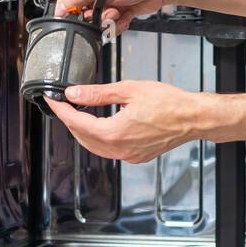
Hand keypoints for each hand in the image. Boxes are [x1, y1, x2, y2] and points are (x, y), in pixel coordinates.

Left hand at [42, 80, 219, 163]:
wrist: (192, 118)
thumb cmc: (168, 103)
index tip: (53, 100)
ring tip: (78, 114)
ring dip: (83, 132)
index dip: (61, 110)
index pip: (77, 123)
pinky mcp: (136, 156)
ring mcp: (128, 155)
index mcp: (114, 133)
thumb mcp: (129, 90)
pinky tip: (100, 126)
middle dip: (70, 121)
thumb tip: (74, 93)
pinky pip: (109, 151)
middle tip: (63, 105)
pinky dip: (99, 139)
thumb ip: (97, 93)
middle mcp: (119, 149)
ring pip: (95, 147)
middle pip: (82, 138)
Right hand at [53, 0, 177, 34]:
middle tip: (108, 10)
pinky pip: (108, 26)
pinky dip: (118, 24)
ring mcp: (102, 1)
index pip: (63, 0)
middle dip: (96, 18)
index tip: (86, 12)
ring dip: (109, 21)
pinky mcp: (113, 11)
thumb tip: (59, 9)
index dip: (74, 11)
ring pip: (95, 23)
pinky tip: (125, 14)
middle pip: (80, 15)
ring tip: (119, 10)